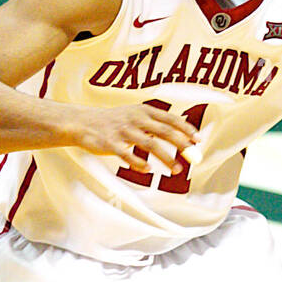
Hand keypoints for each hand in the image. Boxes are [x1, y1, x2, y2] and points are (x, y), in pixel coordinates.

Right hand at [75, 103, 201, 173]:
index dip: (185, 129)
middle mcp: (135, 119)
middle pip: (163, 131)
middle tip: (194, 157)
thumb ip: (156, 122)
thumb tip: (182, 132)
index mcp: (143, 111)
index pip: (169, 118)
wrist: (83, 122)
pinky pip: (127, 155)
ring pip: (149, 144)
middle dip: (181, 144)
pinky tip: (148, 170)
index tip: (198, 140)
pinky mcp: (110, 144)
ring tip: (177, 170)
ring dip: (166, 158)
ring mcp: (123, 131)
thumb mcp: (135, 114)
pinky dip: (139, 163)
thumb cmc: (114, 121)